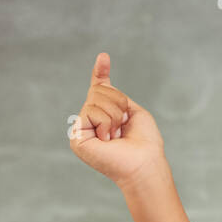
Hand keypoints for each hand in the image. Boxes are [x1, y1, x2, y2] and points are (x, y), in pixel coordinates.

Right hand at [69, 51, 165, 189]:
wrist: (144, 164)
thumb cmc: (144, 143)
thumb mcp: (134, 112)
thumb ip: (117, 97)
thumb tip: (103, 81)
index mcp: (107, 115)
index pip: (100, 90)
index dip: (101, 73)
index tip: (104, 57)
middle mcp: (92, 121)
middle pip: (99, 90)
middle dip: (117, 103)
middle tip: (124, 126)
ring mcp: (83, 129)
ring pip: (95, 99)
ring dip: (113, 115)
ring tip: (117, 135)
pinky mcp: (77, 138)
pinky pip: (91, 112)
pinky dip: (105, 123)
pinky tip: (108, 140)